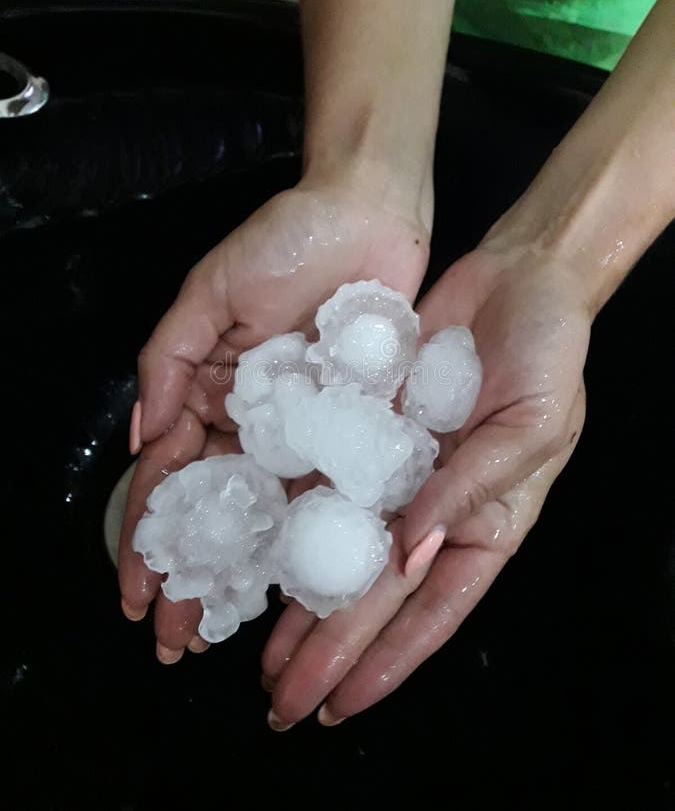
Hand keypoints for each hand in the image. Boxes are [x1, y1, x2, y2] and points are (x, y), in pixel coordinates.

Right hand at [118, 171, 430, 660]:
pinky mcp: (356, 424)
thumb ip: (169, 358)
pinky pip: (332, 485)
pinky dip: (313, 534)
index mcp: (211, 390)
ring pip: (270, 512)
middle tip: (175, 636)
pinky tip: (297, 583)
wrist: (369, 211)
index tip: (135, 592)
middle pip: (218, 509)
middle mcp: (255, 420)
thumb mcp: (210, 290)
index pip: (171, 477)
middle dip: (193, 570)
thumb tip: (142, 438)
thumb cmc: (287, 239)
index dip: (149, 535)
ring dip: (247, 570)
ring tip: (224, 625)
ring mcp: (305, 428)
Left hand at [261, 243, 588, 726]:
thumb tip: (410, 554)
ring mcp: (396, 470)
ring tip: (265, 657)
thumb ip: (468, 491)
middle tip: (283, 702)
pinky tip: (262, 560)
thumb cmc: (548, 354)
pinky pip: (326, 481)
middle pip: (376, 593)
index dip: (388, 659)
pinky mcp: (366, 429)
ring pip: (342, 550)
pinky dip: (295, 522)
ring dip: (306, 605)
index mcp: (487, 522)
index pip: (433, 609)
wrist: (518, 278)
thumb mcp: (529, 428)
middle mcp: (434, 508)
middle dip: (330, 650)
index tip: (341, 703)